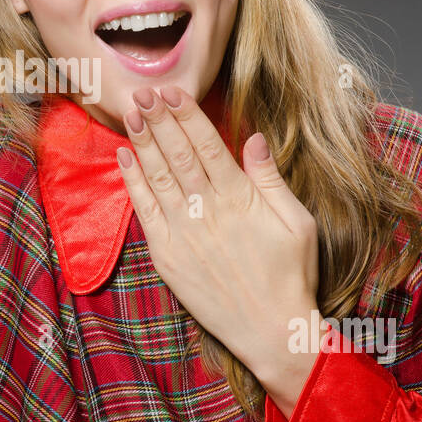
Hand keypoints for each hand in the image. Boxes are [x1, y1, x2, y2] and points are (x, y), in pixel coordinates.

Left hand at [115, 84, 320, 409]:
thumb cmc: (291, 275)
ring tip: (131, 112)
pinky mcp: (166, 256)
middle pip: (176, 153)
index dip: (187, 114)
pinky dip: (132, 181)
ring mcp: (183, 233)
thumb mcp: (297, 221)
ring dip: (142, 141)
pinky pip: (144, 210)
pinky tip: (124, 157)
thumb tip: (254, 137)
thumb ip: (270, 178)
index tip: (173, 91)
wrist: (272, 330)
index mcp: (240, 197)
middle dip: (158, 119)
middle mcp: (207, 210)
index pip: (207, 143)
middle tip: (143, 91)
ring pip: (157, 176)